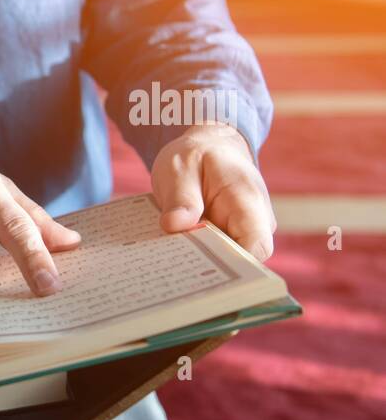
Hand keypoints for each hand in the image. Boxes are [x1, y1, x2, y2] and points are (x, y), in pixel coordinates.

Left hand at [151, 122, 275, 260]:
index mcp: (248, 200)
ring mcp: (242, 232)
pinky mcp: (227, 239)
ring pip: (225, 262)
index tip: (199, 270)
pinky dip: (192, 258)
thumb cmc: (197, 156)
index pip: (256, 246)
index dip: (234, 266)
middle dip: (207, 270)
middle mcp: (254, 222)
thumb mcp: (180, 167)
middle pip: (240, 261)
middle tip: (169, 270)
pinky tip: (167, 257)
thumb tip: (174, 225)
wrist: (209, 149)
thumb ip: (180, 196)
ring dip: (196, 265)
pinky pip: (213, 257)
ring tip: (164, 262)